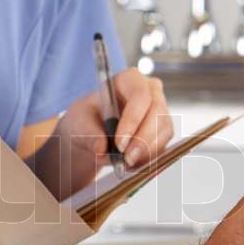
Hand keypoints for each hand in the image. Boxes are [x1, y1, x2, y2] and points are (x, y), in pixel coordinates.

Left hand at [32, 70, 172, 201]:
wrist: (93, 133)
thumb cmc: (86, 119)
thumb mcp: (79, 121)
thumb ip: (88, 132)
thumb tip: (101, 147)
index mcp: (130, 79)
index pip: (140, 95)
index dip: (133, 119)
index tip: (119, 142)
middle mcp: (151, 92)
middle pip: (158, 113)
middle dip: (142, 140)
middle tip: (126, 159)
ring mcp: (161, 111)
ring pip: (163, 132)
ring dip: (146, 152)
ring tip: (124, 164)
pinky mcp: (164, 131)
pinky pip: (163, 147)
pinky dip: (148, 159)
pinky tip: (131, 165)